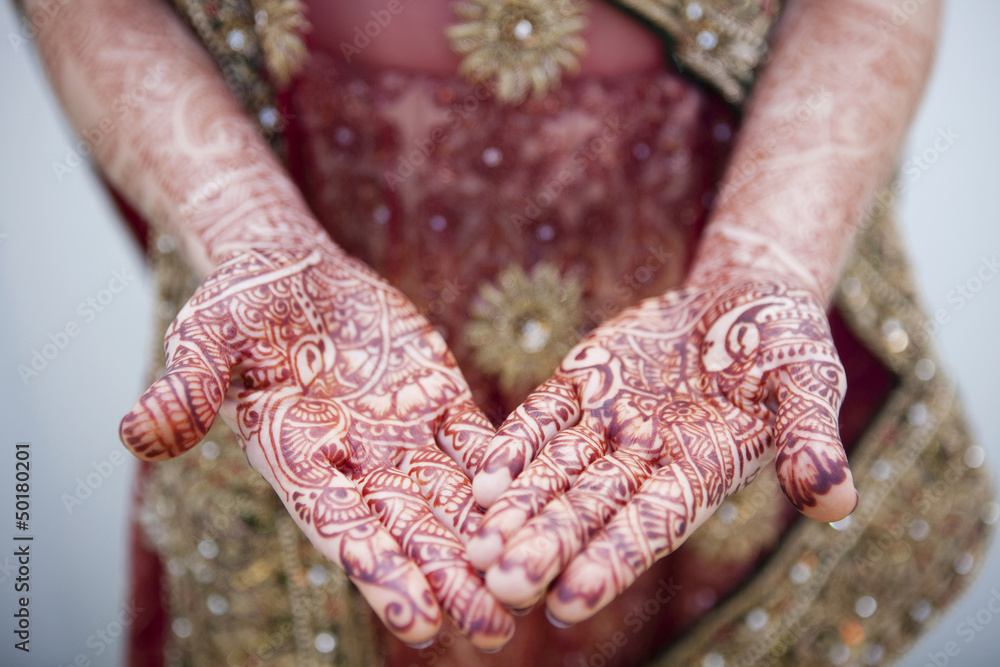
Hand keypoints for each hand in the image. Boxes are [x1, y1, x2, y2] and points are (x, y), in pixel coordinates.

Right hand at [119, 244, 513, 649]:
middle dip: (449, 577)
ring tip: (529, 584)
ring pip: (452, 498)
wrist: (293, 269)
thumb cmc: (240, 303)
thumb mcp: (207, 337)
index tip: (418, 623)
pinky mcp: (440, 403)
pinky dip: (508, 472)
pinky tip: (544, 502)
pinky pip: (479, 442)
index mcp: (298, 460)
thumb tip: (134, 432)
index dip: (380, 573)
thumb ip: (185, 387)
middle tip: (494, 628)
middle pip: (409, 528)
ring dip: (487, 541)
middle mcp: (356, 462)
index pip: (342, 528)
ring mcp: (403, 435)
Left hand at [465, 278, 857, 623]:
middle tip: (501, 584)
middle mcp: (645, 461)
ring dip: (517, 509)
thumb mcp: (807, 383)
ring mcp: (607, 424)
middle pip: (590, 510)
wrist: (740, 294)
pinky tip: (480, 481)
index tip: (570, 602)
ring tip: (475, 546)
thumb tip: (839, 503)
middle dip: (546, 546)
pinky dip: (513, 449)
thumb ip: (811, 439)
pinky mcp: (581, 385)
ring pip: (555, 475)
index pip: (652, 526)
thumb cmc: (786, 342)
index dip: (613, 560)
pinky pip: (541, 421)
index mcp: (699, 473)